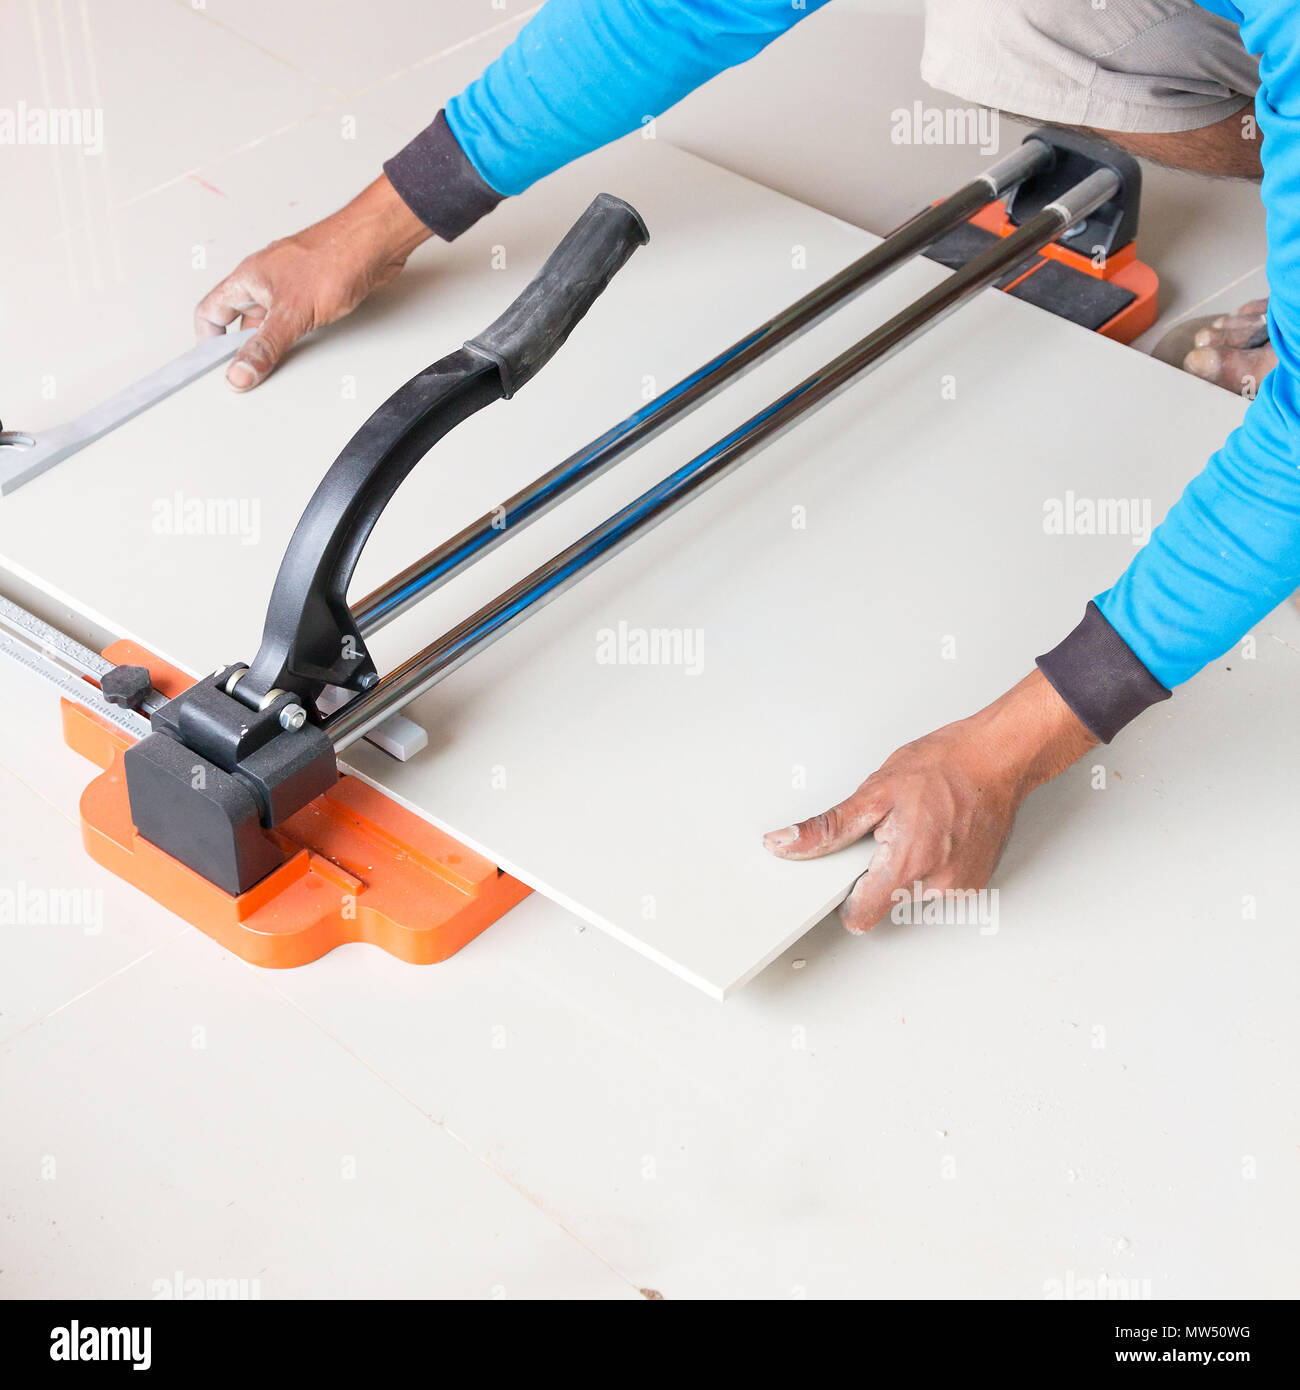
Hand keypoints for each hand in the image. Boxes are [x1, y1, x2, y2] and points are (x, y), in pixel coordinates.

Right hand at [195, 174, 431, 390]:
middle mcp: (264, 281)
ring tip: (276, 362)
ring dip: (270, 343)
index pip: (210, 311)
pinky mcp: (311, 294)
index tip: (214, 366)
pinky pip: (291, 320)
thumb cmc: (334, 257)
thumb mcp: (292, 312)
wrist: (375, 244)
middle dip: (242, 347)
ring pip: (268, 322)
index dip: (207, 340)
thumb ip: (265, 345)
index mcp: (247, 278)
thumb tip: (239, 372)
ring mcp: (288, 287)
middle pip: (239, 321)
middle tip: (248, 372)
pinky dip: (292, 337)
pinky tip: (302, 347)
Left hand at [762, 670, 1096, 932]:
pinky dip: (932, 865)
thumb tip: (786, 844)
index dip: (846, 897)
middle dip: (878, 873)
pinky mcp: (976, 882)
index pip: (860, 917)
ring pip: (912, 894)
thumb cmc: (944, 767)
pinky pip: (938, 885)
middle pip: (886, 903)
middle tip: (890, 833)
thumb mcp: (874, 791)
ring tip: (917, 827)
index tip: (846, 875)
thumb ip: (828, 828)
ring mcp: (960, 886)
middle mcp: (936, 885)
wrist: (997, 757)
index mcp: (906, 866)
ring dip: (907, 868)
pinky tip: (936, 833)